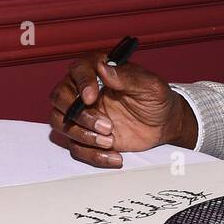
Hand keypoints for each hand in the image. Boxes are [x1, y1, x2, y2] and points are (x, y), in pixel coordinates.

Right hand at [48, 53, 197, 166]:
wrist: (164, 124)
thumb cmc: (156, 99)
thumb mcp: (149, 86)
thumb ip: (126, 77)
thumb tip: (103, 67)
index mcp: (98, 72)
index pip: (78, 70)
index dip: (81, 83)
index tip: (91, 97)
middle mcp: (84, 92)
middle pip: (59, 98)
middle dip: (79, 115)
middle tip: (106, 125)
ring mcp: (83, 115)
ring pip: (61, 123)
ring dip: (83, 135)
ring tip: (110, 140)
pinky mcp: (86, 136)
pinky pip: (76, 147)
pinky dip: (93, 155)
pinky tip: (115, 156)